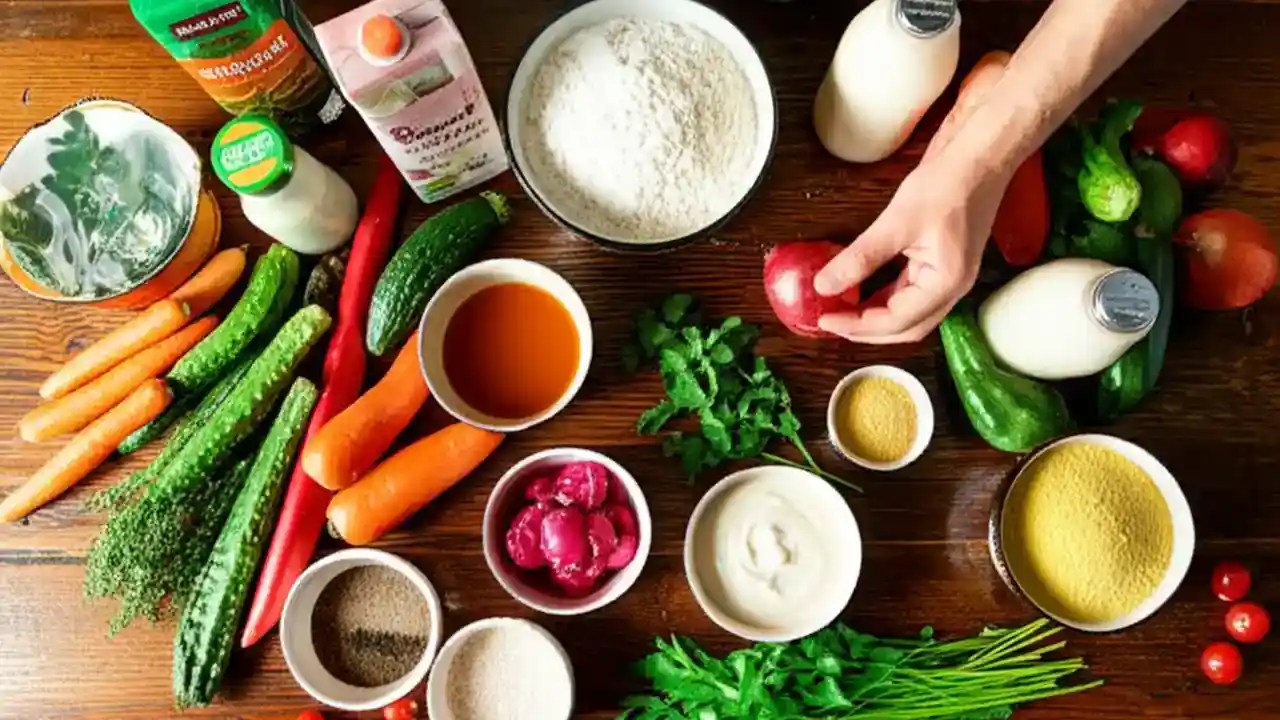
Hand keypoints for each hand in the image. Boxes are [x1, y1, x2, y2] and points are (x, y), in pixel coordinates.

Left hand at [813, 156, 1008, 343]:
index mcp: (946, 284)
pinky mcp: (942, 264)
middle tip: (832, 322)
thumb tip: (824, 286)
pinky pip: (911, 294)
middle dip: (866, 330)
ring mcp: (949, 278)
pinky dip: (886, 299)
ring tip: (843, 310)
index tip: (824, 319)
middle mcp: (952, 289)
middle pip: (906, 328)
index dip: (856, 325)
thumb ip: (860, 259)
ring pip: (909, 314)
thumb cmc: (946, 185)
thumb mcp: (896, 223)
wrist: (980, 157)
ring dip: (876, 317)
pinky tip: (864, 292)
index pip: (895, 321)